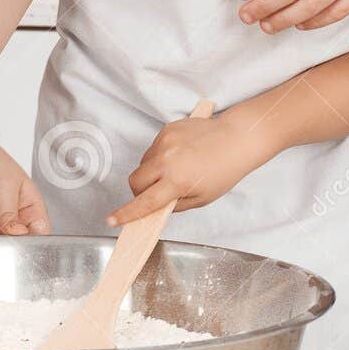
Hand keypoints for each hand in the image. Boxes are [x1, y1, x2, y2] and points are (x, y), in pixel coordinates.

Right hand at [108, 109, 266, 224]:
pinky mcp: (167, 130)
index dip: (126, 213)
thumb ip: (175, 204)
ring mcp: (165, 143)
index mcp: (177, 182)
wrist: (237, 138)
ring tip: (176, 170)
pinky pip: (153, 149)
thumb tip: (155, 207)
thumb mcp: (202, 198)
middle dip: (138, 191)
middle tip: (154, 193)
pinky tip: (179, 156)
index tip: (112, 219)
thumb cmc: (224, 170)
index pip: (144, 202)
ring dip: (151, 172)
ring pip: (143, 164)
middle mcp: (167, 161)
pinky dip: (160, 156)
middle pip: (134, 181)